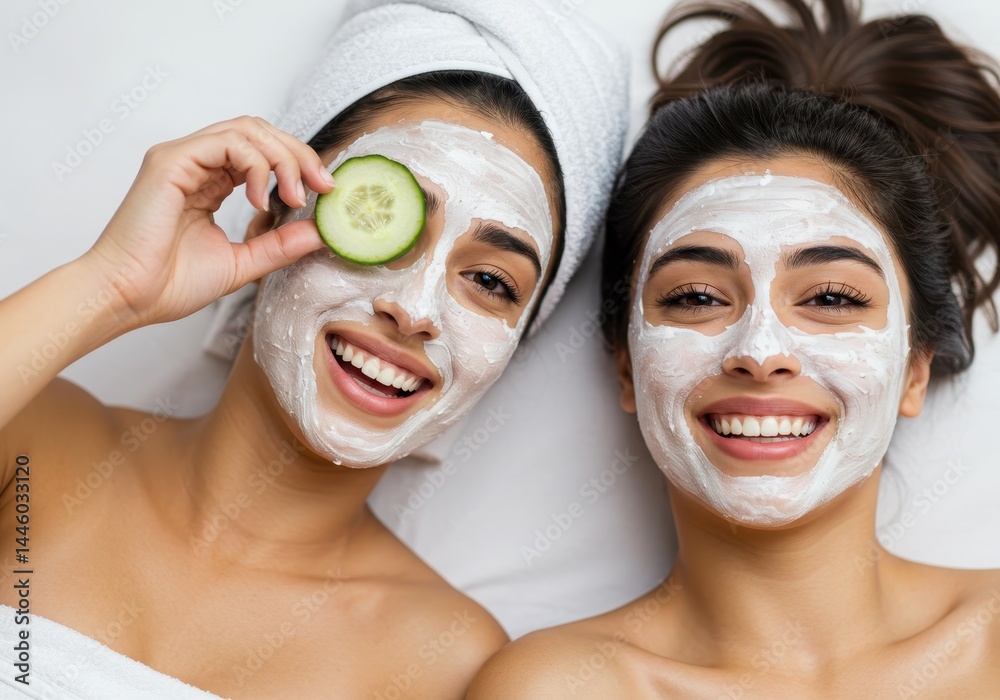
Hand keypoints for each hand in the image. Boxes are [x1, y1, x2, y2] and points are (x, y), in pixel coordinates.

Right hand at [83, 116, 332, 328]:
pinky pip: (226, 142)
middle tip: (323, 186)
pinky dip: (255, 164)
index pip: (262, 152)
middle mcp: (196, 163)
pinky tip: (259, 198)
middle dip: (299, 154)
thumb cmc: (170, 284)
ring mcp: (182, 158)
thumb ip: (281, 244)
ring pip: (247, 130)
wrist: (128, 298)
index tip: (326, 192)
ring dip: (282, 158)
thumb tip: (322, 231)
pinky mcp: (171, 161)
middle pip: (259, 131)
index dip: (298, 163)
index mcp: (209, 182)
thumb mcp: (243, 262)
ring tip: (293, 196)